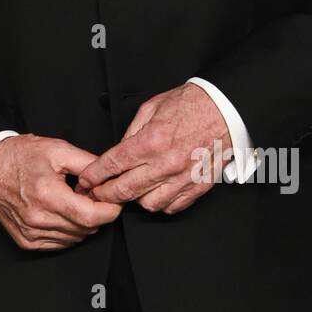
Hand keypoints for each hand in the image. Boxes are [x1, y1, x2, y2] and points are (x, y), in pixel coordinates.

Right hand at [0, 134, 121, 250]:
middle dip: (96, 213)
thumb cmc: (19, 156)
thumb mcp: (57, 149)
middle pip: (86, 229)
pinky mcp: (26, 241)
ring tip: (73, 202)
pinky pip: (59, 243)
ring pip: (75, 238)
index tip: (112, 200)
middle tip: (89, 195)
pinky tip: (61, 213)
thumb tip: (110, 176)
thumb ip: (88, 163)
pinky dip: (67, 231)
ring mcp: (31, 233)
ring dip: (82, 223)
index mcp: (48, 195)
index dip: (109, 209)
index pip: (92, 216)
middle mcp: (38, 218)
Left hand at [75, 83, 230, 214]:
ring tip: (130, 191)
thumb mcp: (151, 108)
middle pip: (125, 190)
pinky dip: (161, 203)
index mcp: (151, 141)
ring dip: (135, 200)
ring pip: (148, 204)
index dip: (94, 176)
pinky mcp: (198, 187)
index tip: (87, 180)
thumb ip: (132, 133)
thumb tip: (119, 151)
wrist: (224, 108)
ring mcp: (183, 178)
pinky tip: (154, 193)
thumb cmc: (190, 104)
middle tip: (98, 193)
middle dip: (105, 194)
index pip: (113, 165)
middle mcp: (166, 163)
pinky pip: (173, 207)